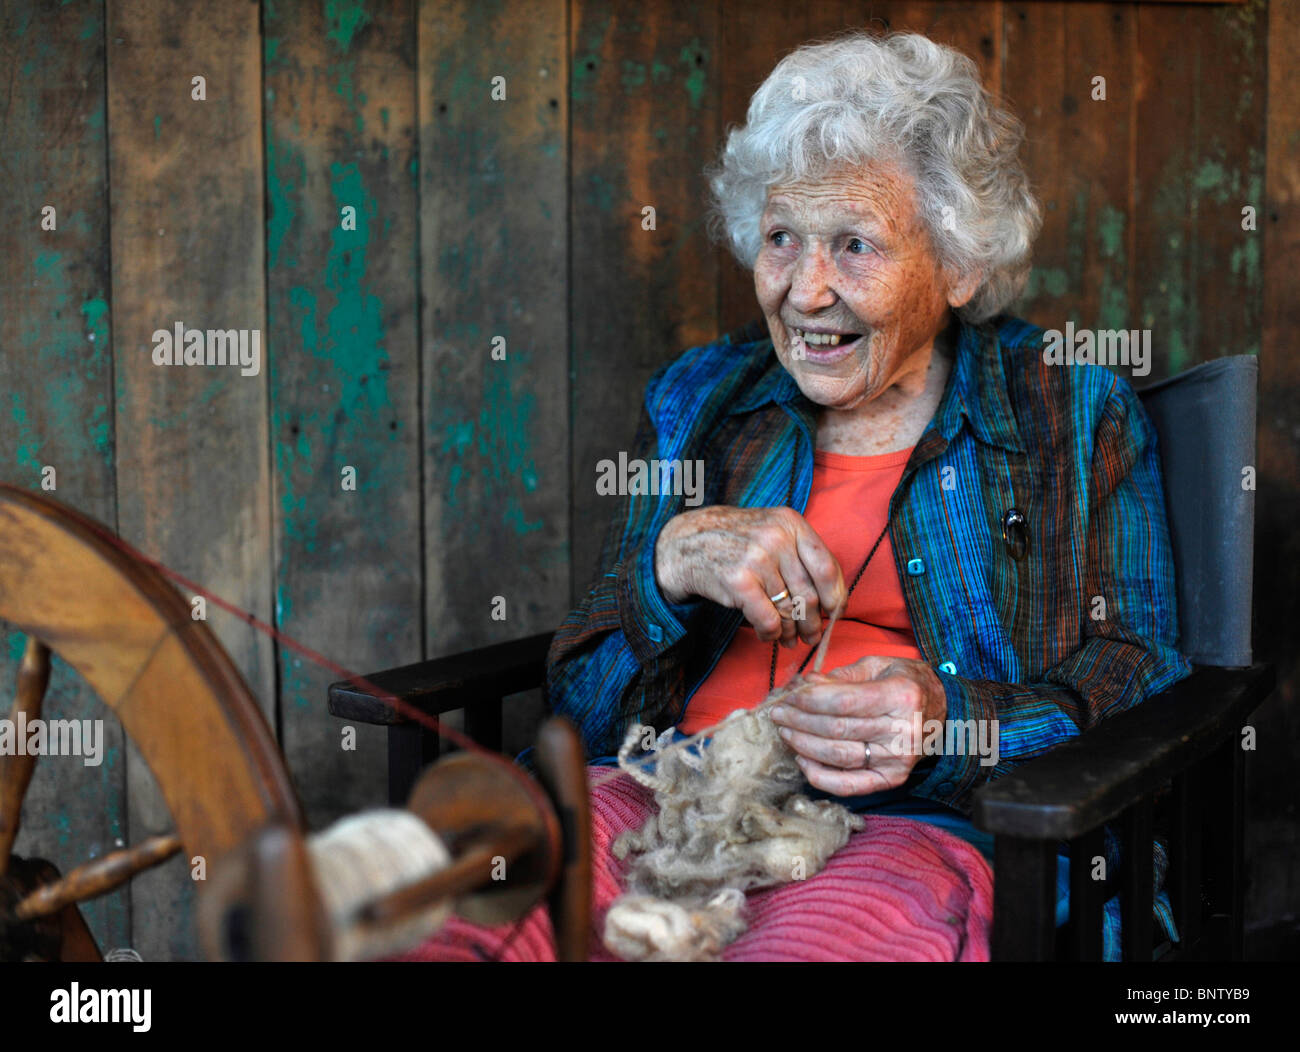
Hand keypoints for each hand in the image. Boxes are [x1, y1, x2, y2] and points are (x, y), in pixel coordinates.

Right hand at [654, 506, 845, 648]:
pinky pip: (768, 620)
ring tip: (789, 639)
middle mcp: (776, 537)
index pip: (827, 567)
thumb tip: (832, 599)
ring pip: (789, 610)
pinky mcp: (738, 580)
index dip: (835, 597)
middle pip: (809, 593)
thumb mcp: (770, 531)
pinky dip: (771, 634)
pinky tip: (768, 635)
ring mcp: (757, 558)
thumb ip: (800, 555)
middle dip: (813, 622)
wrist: (685, 543)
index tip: (834, 614)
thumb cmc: (735, 542)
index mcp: (790, 523)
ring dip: (791, 632)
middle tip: (811, 636)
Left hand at [768, 655, 947, 795]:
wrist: (943, 713)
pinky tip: (802, 759)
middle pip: (836, 730)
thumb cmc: (906, 684)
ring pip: (838, 756)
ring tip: (785, 731)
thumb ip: (840, 677)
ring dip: (803, 745)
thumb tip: (803, 685)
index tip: (787, 696)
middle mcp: (902, 730)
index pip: (843, 702)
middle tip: (777, 712)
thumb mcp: (878, 666)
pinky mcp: (892, 779)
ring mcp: (898, 759)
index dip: (808, 701)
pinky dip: (820, 776)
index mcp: (901, 695)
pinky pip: (849, 785)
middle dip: (798, 720)